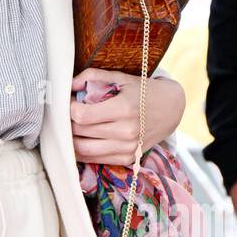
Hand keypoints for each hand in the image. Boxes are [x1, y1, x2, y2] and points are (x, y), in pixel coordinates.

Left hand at [69, 67, 184, 165]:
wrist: (170, 109)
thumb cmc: (143, 91)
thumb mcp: (121, 78)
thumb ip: (93, 77)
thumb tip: (69, 85)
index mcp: (124, 108)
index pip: (82, 115)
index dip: (68, 108)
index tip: (68, 102)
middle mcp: (126, 131)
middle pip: (80, 132)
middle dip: (68, 122)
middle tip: (66, 114)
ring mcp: (128, 148)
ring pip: (84, 150)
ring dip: (71, 140)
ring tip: (69, 128)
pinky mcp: (128, 158)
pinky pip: (96, 160)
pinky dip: (83, 151)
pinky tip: (79, 140)